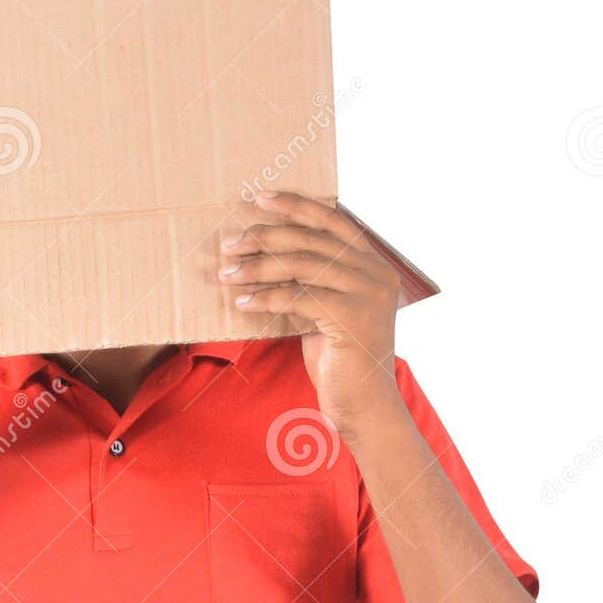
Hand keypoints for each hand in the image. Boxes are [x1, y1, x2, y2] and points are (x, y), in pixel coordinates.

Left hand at [218, 190, 403, 440]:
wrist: (363, 405)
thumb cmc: (340, 360)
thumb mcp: (328, 310)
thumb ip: (314, 280)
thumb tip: (270, 254)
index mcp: (374, 264)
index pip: (333, 220)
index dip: (296, 205)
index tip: (260, 197)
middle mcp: (375, 273)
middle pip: (311, 239)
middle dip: (265, 236)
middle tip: (230, 243)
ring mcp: (367, 294)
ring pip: (301, 265)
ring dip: (257, 268)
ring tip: (227, 273)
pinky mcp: (351, 317)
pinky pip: (298, 297)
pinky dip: (266, 298)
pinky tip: (243, 302)